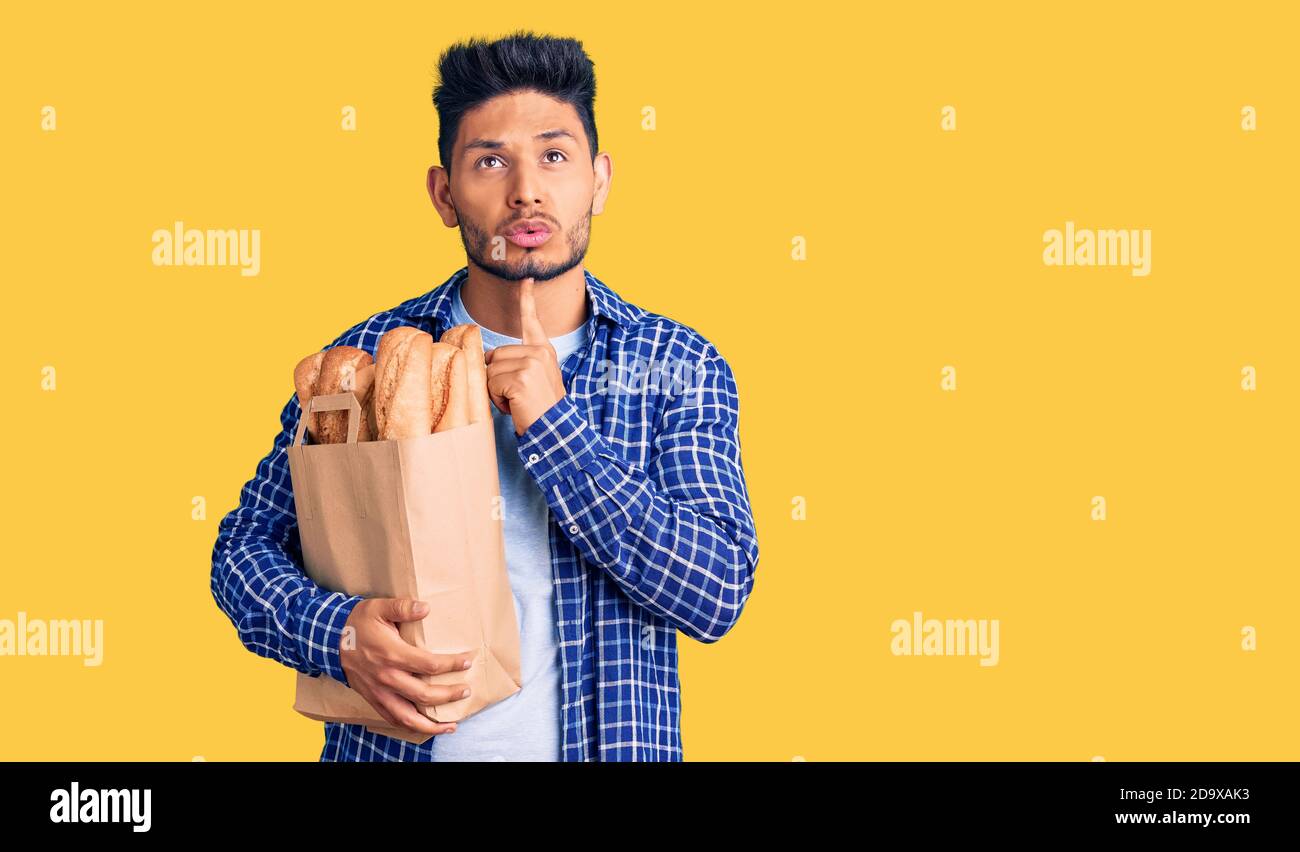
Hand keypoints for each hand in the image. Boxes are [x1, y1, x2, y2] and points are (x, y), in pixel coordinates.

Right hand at [339, 597, 475, 735]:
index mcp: (392, 654)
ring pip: (409, 717)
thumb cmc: (359, 623)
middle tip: (466, 691)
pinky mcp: (374, 700)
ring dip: (432, 725)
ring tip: (452, 726)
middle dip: (449, 695)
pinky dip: (412, 727)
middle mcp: (387, 678)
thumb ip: (402, 607)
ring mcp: (380, 692)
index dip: (452, 665)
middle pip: (425, 694)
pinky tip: (426, 727)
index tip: (467, 662)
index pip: (430, 665)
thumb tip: (426, 607)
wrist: (330, 641)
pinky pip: (394, 720)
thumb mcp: (379, 607)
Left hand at [484, 277, 565, 435]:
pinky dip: (497, 401)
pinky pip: (491, 384)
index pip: (531, 320)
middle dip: (496, 378)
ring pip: (490, 371)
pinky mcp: (520, 379)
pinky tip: (515, 407)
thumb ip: (517, 363)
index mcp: (543, 351)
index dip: (526, 299)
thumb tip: (488, 358)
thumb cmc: (542, 410)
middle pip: (495, 355)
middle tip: (516, 396)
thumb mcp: (534, 380)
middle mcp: (539, 353)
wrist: (557, 431)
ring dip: (495, 392)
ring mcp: (530, 364)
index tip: (526, 278)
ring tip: (517, 402)